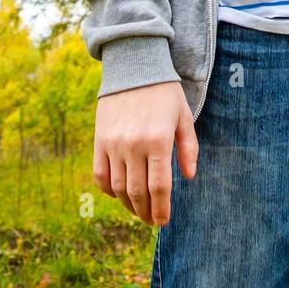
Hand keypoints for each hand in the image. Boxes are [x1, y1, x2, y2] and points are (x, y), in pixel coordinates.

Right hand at [93, 80, 197, 226]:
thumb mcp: (183, 116)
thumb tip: (189, 176)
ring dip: (128, 205)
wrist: (133, 66)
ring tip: (138, 211)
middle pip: (137, 193)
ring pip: (118, 188)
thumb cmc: (164, 92)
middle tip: (152, 221)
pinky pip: (100, 175)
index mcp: (158, 140)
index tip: (163, 221)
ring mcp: (114, 144)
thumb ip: (188, 147)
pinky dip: (108, 190)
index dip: (161, 209)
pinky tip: (119, 194)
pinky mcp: (99, 140)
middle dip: (146, 213)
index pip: (159, 187)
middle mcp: (134, 145)